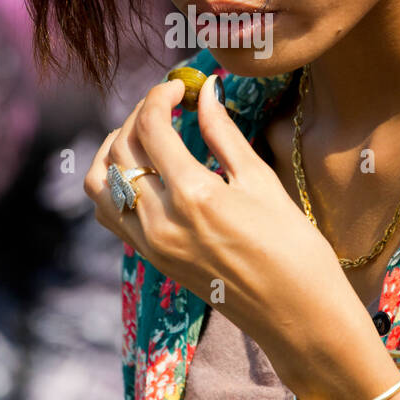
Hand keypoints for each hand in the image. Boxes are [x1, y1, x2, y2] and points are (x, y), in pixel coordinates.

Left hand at [82, 74, 363, 379]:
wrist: (297, 316)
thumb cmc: (295, 248)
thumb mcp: (261, 182)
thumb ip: (224, 133)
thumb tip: (206, 89)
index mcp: (193, 196)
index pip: (150, 127)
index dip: (159, 95)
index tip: (180, 84)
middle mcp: (161, 221)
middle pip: (121, 149)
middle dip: (138, 115)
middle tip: (167, 103)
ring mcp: (150, 244)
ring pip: (102, 182)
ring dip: (115, 148)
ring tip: (147, 134)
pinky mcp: (151, 259)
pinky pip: (111, 212)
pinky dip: (114, 182)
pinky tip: (144, 170)